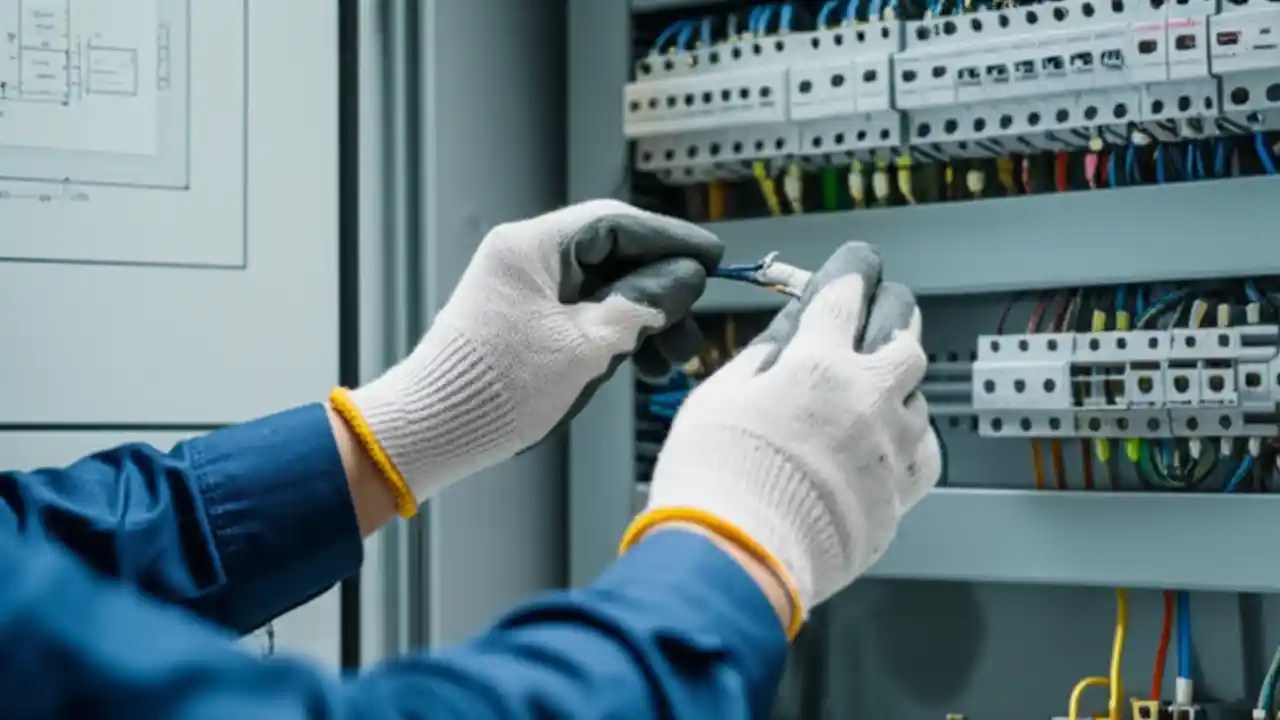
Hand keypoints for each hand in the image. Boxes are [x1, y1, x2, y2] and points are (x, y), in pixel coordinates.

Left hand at [338, 200, 722, 515]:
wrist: (435, 430)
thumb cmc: (500, 386)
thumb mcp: (589, 346)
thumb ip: (643, 304)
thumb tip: (685, 278)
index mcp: (533, 247)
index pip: (618, 223)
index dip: (671, 240)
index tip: (712, 257)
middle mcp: (525, 258)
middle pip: (614, 258)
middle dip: (662, 292)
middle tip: (693, 327)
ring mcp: (523, 291)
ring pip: (602, 291)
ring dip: (643, 320)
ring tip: (672, 358)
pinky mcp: (523, 323)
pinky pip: (582, 315)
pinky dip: (615, 335)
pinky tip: (641, 363)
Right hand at [622, 242, 940, 636]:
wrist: (736, 557)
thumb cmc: (714, 478)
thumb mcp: (720, 394)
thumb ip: (764, 355)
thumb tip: (787, 329)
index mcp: (817, 362)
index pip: (849, 289)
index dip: (853, 269)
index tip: (857, 266)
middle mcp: (866, 396)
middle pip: (903, 327)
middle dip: (891, 310)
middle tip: (878, 311)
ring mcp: (891, 445)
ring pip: (919, 390)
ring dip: (897, 381)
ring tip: (868, 392)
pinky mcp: (899, 493)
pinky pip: (927, 449)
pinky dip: (910, 436)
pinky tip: (887, 440)